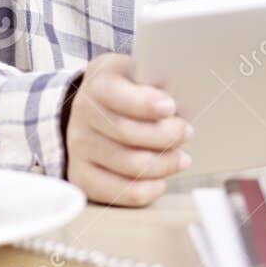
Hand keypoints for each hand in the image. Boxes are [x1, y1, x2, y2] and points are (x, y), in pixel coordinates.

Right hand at [63, 53, 191, 206]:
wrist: (94, 109)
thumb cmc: (129, 91)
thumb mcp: (138, 74)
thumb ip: (156, 81)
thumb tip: (185, 96)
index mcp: (98, 83)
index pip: (117, 95)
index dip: (145, 104)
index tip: (170, 107)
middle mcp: (83, 114)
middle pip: (127, 133)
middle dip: (166, 136)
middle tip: (186, 133)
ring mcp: (78, 147)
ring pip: (129, 165)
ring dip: (164, 164)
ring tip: (181, 158)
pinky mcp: (81, 176)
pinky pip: (119, 192)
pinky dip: (148, 189)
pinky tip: (161, 180)